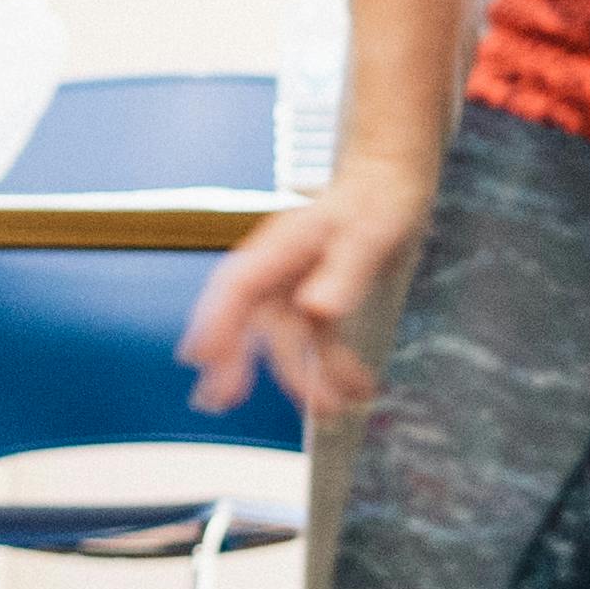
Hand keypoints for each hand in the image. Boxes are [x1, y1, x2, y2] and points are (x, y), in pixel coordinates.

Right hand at [177, 156, 431, 414]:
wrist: (392, 179)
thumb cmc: (377, 198)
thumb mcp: (367, 234)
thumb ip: (344, 273)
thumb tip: (316, 310)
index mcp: (279, 248)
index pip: (235, 288)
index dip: (213, 323)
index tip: (198, 357)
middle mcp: (279, 269)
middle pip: (246, 319)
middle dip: (232, 360)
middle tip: (218, 400)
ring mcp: (297, 284)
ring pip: (286, 337)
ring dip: (302, 375)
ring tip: (327, 409)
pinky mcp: (321, 295)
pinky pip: (319, 338)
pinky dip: (334, 365)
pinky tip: (357, 387)